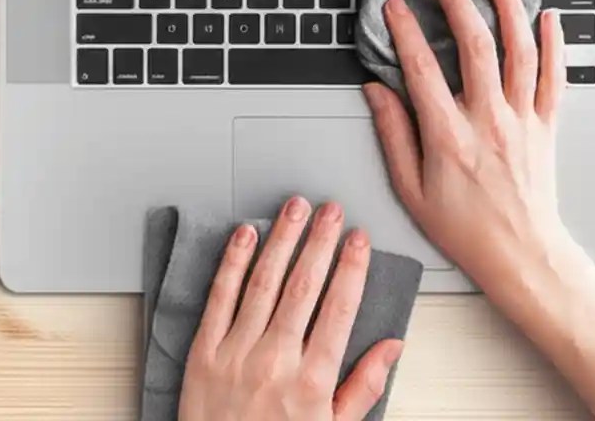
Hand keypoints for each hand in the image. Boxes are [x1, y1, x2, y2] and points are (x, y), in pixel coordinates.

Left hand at [179, 197, 404, 420]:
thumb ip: (364, 386)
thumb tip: (391, 346)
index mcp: (312, 380)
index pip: (339, 308)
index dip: (352, 267)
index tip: (359, 239)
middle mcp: (275, 361)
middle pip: (304, 286)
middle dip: (321, 241)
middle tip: (332, 210)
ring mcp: (236, 354)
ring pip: (263, 282)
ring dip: (282, 239)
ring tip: (295, 209)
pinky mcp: (203, 354)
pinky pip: (219, 298)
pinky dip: (233, 263)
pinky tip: (245, 236)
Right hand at [362, 0, 569, 292]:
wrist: (520, 252)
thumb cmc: (464, 227)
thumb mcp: (411, 189)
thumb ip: (393, 135)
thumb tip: (376, 92)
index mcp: (449, 137)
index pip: (422, 69)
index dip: (405, 31)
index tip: (396, 7)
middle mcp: (488, 121)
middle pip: (476, 48)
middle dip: (458, 6)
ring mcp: (522, 121)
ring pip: (520, 52)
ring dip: (509, 10)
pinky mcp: (546, 125)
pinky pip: (555, 76)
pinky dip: (553, 43)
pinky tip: (548, 18)